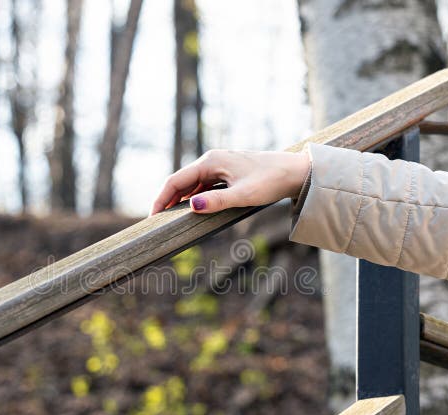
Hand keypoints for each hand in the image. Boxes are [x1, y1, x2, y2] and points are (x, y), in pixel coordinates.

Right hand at [150, 149, 309, 215]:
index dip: (161, 198)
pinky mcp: (227, 173)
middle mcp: (211, 160)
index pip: (176, 180)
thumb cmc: (271, 181)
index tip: (152, 216)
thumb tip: (192, 206)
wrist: (294, 171)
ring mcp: (219, 166)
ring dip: (179, 200)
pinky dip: (194, 197)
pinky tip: (191, 209)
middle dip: (167, 200)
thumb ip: (217, 201)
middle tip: (156, 222)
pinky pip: (203, 185)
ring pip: (191, 184)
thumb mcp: (243, 195)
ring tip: (169, 219)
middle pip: (180, 181)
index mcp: (211, 161)